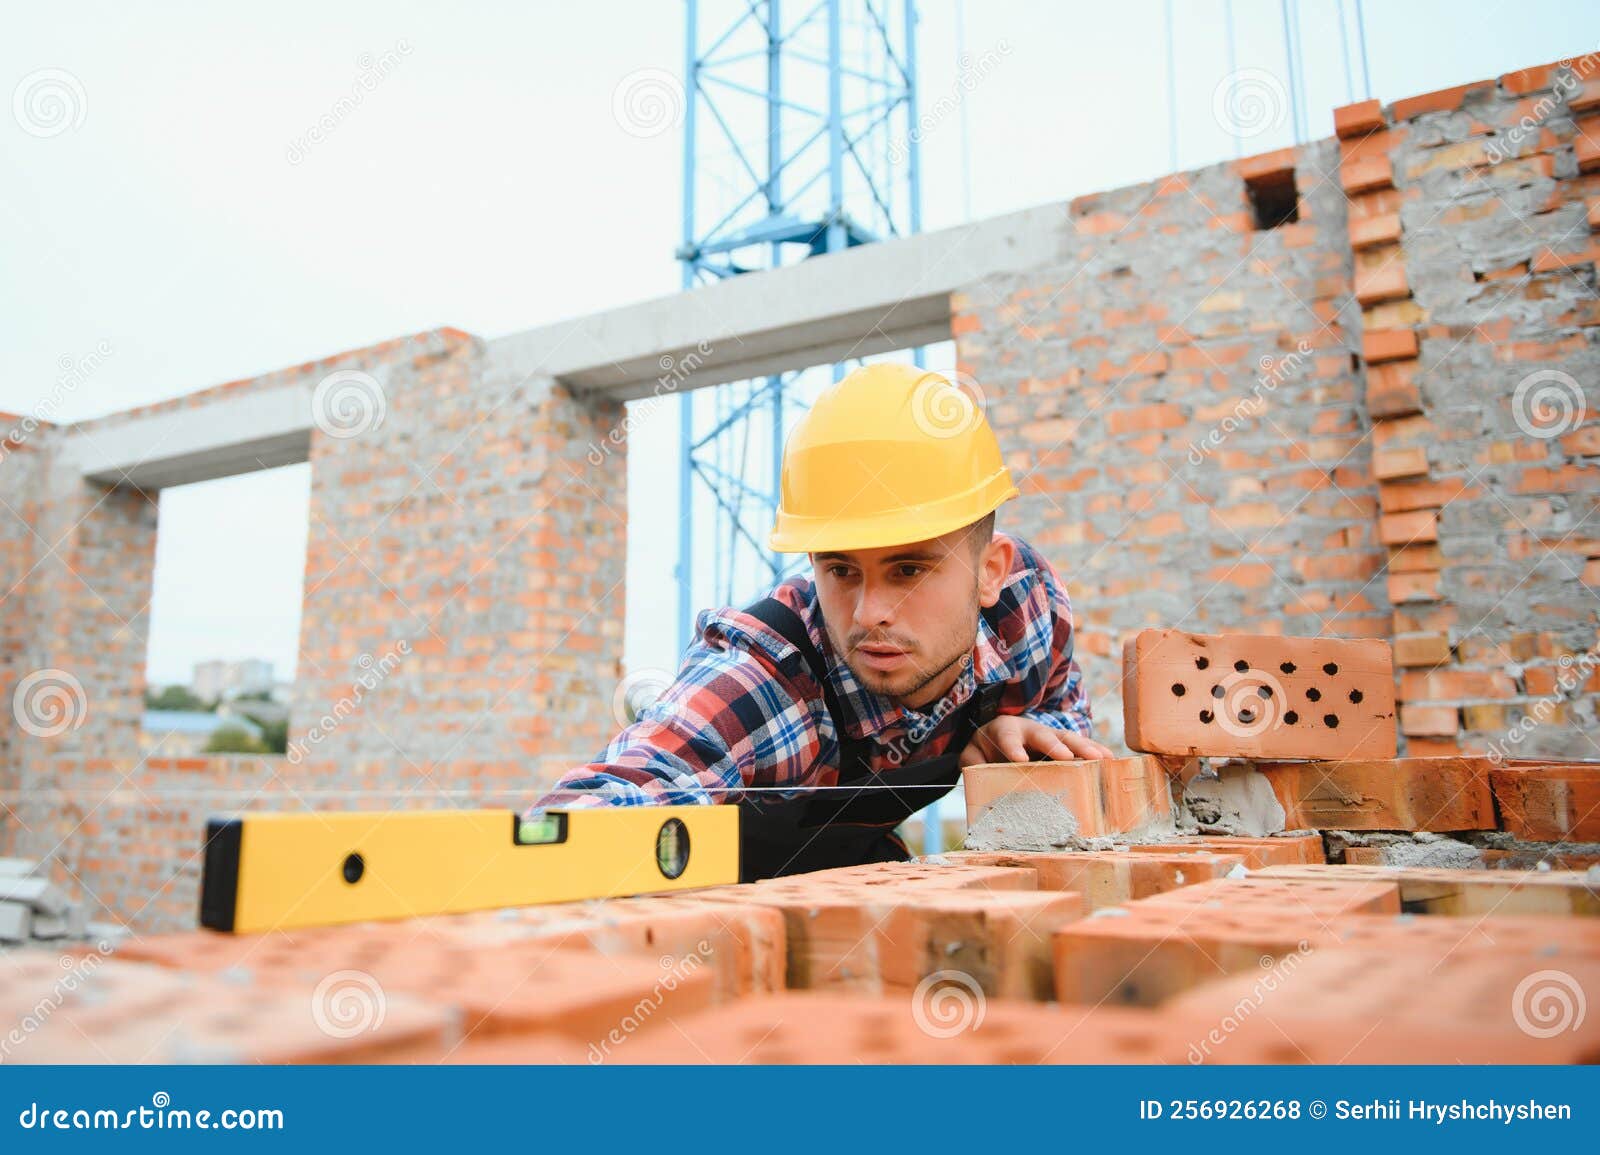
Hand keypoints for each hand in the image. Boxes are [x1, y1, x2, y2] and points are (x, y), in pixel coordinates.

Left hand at [959, 715, 1113, 766]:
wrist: (999, 741)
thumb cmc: (986, 750)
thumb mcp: (972, 754)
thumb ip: (971, 761)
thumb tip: (976, 773)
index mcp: (1005, 730)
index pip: (1008, 736)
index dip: (1013, 747)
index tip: (1019, 759)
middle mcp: (1030, 730)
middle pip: (1044, 734)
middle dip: (1056, 745)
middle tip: (1067, 757)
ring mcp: (1050, 737)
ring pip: (1068, 739)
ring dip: (1084, 748)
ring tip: (1101, 758)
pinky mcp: (1065, 748)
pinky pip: (1082, 749)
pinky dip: (1096, 753)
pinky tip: (1111, 760)